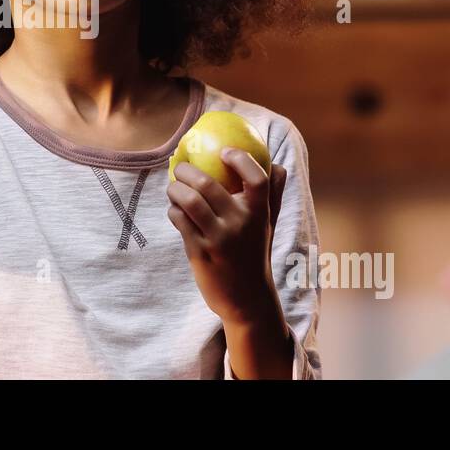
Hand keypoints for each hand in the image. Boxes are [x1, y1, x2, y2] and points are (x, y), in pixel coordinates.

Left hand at [166, 149, 287, 325]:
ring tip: (173, 188)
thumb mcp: (269, 224)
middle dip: (186, 171)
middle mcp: (241, 224)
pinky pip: (180, 221)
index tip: (224, 151)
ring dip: (175, 189)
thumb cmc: (255, 252)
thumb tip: (276, 163)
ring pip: (188, 201)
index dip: (241, 159)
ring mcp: (219, 239)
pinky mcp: (199, 253)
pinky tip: (175, 210)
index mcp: (260, 214)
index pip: (257, 179)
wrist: (246, 299)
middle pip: (207, 184)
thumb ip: (274, 193)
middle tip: (180, 168)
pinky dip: (173, 210)